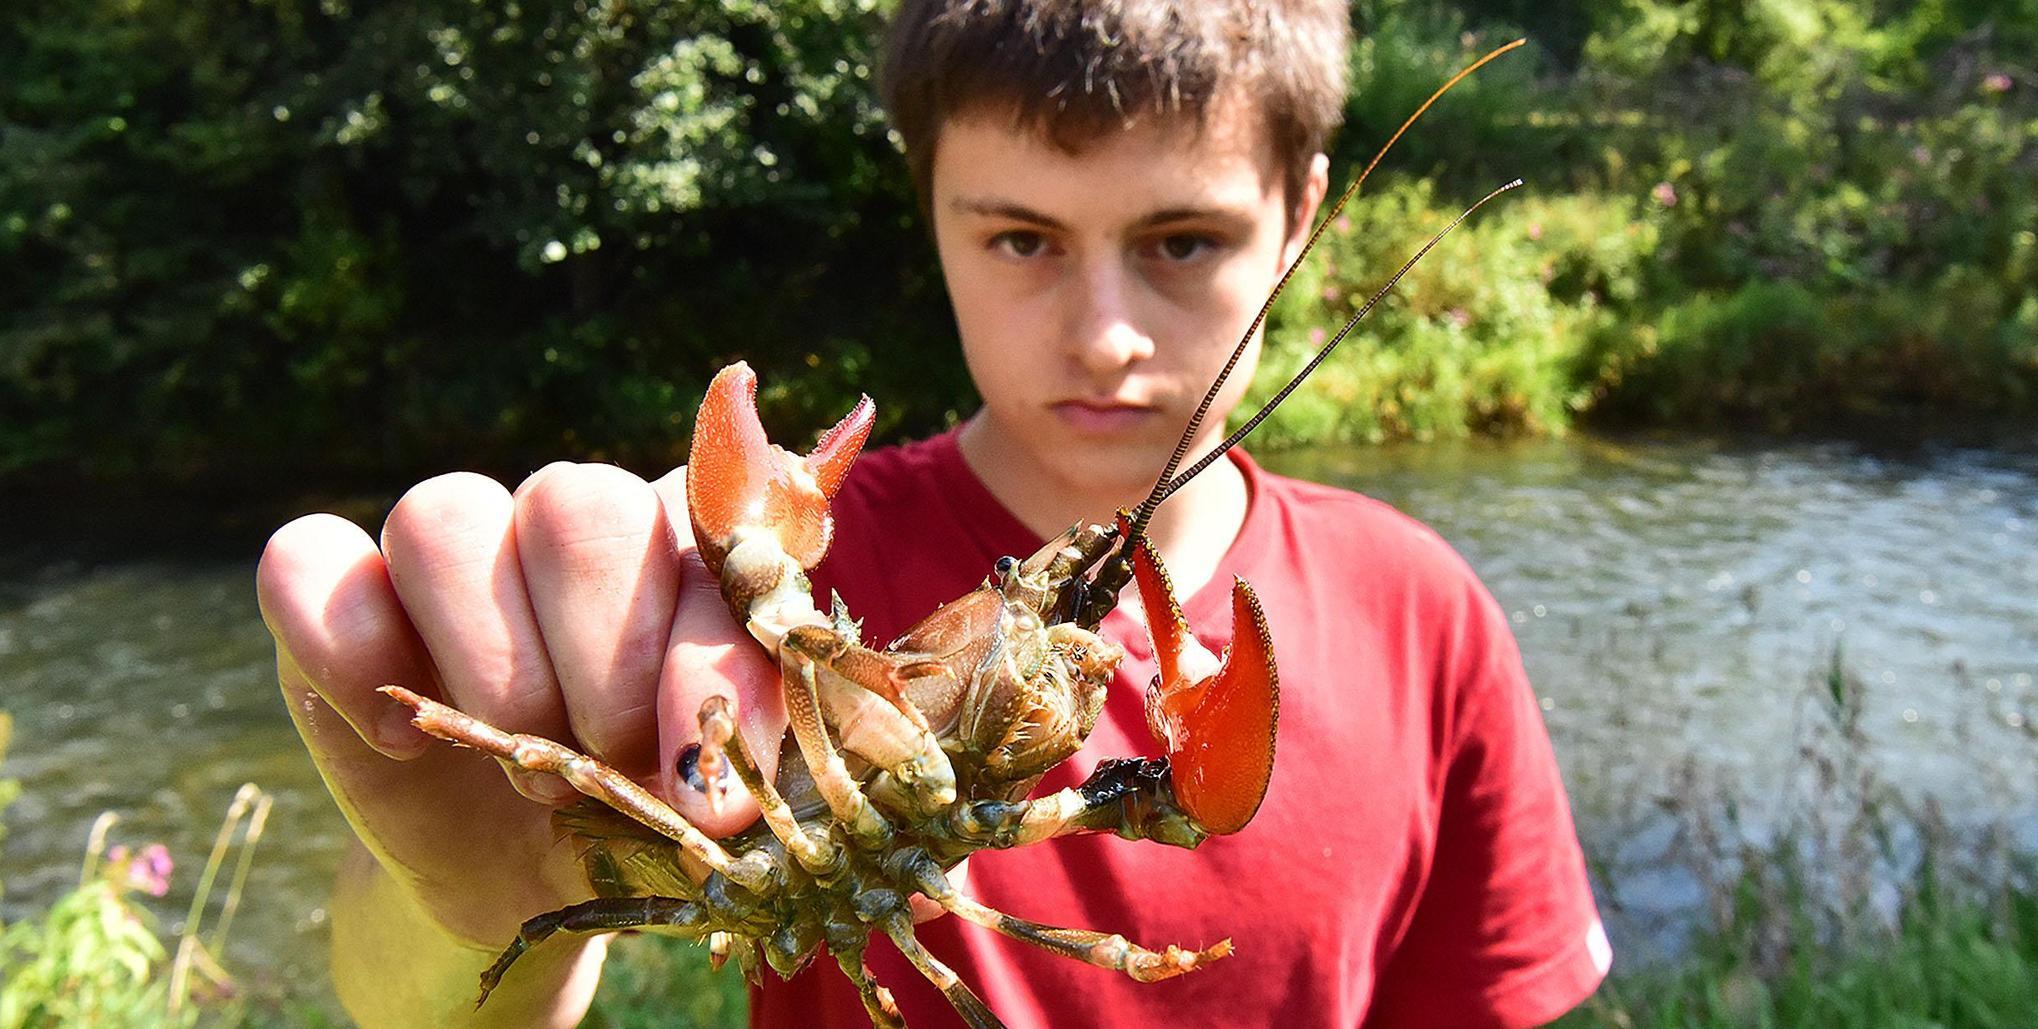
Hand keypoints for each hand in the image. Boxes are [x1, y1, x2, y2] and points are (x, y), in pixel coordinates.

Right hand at [257, 462, 788, 952]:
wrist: (533, 884)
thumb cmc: (652, 813)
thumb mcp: (714, 790)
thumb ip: (733, 749)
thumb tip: (721, 785)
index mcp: (695, 539)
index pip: (712, 531)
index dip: (711, 659)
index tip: (716, 794)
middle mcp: (578, 517)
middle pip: (578, 503)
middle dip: (602, 663)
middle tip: (610, 762)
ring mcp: (457, 548)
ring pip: (443, 518)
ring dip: (491, 668)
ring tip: (526, 766)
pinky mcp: (342, 594)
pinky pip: (308, 563)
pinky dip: (353, 659)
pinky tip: (402, 742)